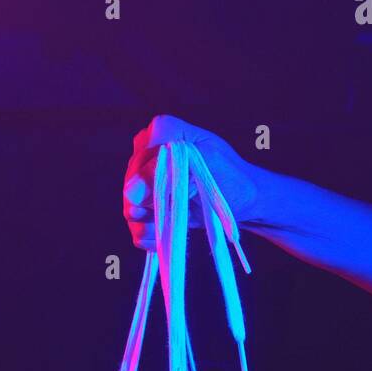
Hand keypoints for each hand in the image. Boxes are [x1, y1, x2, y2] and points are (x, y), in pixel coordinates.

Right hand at [123, 114, 259, 248]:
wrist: (241, 202)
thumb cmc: (230, 176)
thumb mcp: (207, 163)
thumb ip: (169, 171)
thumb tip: (130, 194)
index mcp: (165, 132)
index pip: (142, 149)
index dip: (151, 172)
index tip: (173, 186)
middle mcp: (148, 155)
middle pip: (131, 182)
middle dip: (154, 200)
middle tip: (179, 204)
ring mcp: (143, 185)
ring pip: (130, 209)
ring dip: (155, 222)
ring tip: (179, 221)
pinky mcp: (146, 212)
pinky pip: (137, 231)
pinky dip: (155, 238)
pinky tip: (174, 232)